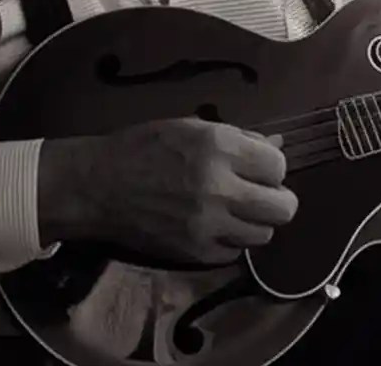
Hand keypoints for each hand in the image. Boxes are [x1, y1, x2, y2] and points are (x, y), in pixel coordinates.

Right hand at [38, 118, 298, 264]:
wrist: (97, 186)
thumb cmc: (143, 147)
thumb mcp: (191, 127)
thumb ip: (238, 137)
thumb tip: (277, 143)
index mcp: (219, 146)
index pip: (279, 165)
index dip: (273, 167)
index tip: (260, 169)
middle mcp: (218, 186)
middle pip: (283, 208)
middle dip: (278, 200)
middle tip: (262, 195)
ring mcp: (207, 224)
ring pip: (263, 234)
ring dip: (255, 222)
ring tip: (237, 211)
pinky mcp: (194, 252)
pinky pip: (235, 252)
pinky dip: (231, 240)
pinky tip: (215, 225)